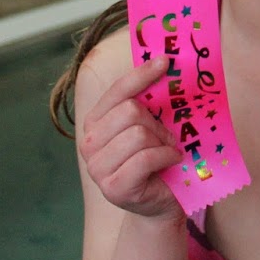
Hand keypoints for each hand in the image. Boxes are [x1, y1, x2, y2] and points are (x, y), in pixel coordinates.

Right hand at [80, 56, 182, 219]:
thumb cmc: (158, 156)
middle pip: (130, 111)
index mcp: (96, 122)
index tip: (165, 61)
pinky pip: (145, 159)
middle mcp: (89, 143)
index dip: (141, 74)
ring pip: (138, 134)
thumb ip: (149, 99)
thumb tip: (165, 61)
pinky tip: (171, 161)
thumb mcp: (152, 123)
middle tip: (166, 137)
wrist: (162, 198)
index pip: (117, 91)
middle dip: (156, 123)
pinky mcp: (113, 188)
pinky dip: (165, 157)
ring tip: (167, 151)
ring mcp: (97, 168)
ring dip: (162, 142)